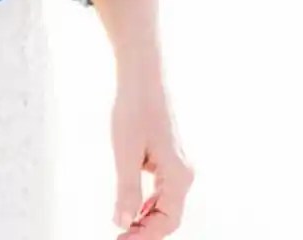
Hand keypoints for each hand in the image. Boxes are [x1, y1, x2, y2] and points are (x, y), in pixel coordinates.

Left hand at [110, 60, 193, 237]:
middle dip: (146, 231)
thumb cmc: (133, 111)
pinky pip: (161, 192)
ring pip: (165, 205)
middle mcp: (183, 174)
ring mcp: (177, 167)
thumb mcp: (125, 153)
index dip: (145, 236)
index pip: (167, 221)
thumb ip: (126, 190)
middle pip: (169, 217)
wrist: (142, 79)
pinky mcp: (168, 159)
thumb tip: (122, 223)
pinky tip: (131, 207)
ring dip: (145, 219)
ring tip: (122, 227)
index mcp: (178, 175)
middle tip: (119, 238)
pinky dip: (147, 204)